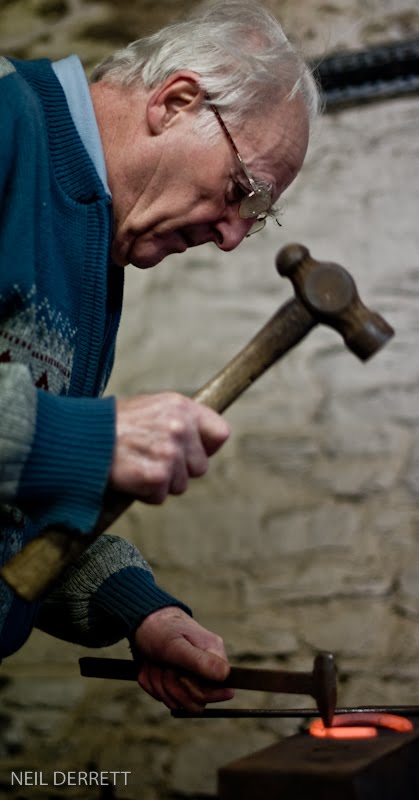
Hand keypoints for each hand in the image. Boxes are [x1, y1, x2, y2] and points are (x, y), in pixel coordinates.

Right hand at [110, 393, 229, 503]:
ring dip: (159, 483)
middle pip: (199, 467)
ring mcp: (169, 453)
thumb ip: (177, 421)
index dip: (205, 448)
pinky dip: (144, 494)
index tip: (189, 452)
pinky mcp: (156, 476)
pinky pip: (160, 497)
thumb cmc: (109, 424)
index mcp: (181, 407)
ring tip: (135, 465)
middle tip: (149, 460)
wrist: (78, 437)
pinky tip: (128, 477)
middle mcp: (180, 427)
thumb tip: (198, 442)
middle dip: (178, 470)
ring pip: (180, 485)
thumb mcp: (150, 407)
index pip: (220, 434)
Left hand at [133, 607, 233, 710]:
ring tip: (155, 663)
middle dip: (174, 686)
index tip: (181, 674)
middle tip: (163, 665)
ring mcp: (192, 678)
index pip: (221, 690)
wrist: (142, 623)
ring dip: (160, 684)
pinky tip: (151, 667)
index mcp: (214, 654)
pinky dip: (153, 685)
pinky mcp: (177, 684)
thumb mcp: (175, 645)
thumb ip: (199, 661)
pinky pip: (166, 699)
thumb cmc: (160, 629)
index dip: (198, 690)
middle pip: (198, 702)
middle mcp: (207, 668)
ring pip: (180, 703)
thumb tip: (224, 675)